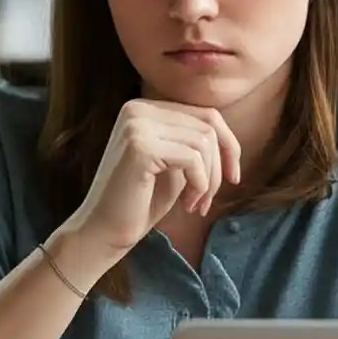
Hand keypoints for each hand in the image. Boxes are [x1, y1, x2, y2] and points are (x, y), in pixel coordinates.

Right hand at [65, 100, 241, 259]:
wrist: (104, 230)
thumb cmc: (142, 200)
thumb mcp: (175, 163)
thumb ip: (194, 142)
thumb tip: (229, 136)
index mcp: (145, 108)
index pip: (207, 115)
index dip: (229, 146)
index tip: (233, 177)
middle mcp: (137, 109)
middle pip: (209, 126)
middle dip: (220, 165)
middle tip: (209, 198)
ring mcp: (136, 125)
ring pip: (204, 144)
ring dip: (209, 181)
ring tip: (195, 204)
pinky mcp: (140, 147)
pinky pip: (193, 160)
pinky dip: (199, 185)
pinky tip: (187, 205)